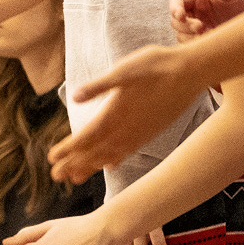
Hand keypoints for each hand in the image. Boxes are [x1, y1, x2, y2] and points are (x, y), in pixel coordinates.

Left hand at [49, 45, 204, 185]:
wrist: (192, 72)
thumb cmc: (157, 66)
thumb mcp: (125, 69)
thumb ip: (100, 85)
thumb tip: (75, 98)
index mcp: (116, 113)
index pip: (86, 137)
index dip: (68, 149)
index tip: (51, 158)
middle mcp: (126, 128)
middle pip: (95, 152)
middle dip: (74, 164)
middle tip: (55, 176)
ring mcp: (139, 133)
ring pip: (110, 156)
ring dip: (91, 166)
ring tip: (75, 178)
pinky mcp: (150, 132)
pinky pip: (127, 152)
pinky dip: (114, 160)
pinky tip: (109, 166)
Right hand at [172, 0, 243, 39]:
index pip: (176, 2)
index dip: (175, 9)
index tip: (181, 16)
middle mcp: (197, 12)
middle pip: (175, 21)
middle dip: (184, 25)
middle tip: (201, 28)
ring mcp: (202, 28)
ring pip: (182, 35)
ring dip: (189, 38)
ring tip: (207, 35)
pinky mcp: (209, 41)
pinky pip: (194, 46)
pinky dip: (197, 47)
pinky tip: (210, 43)